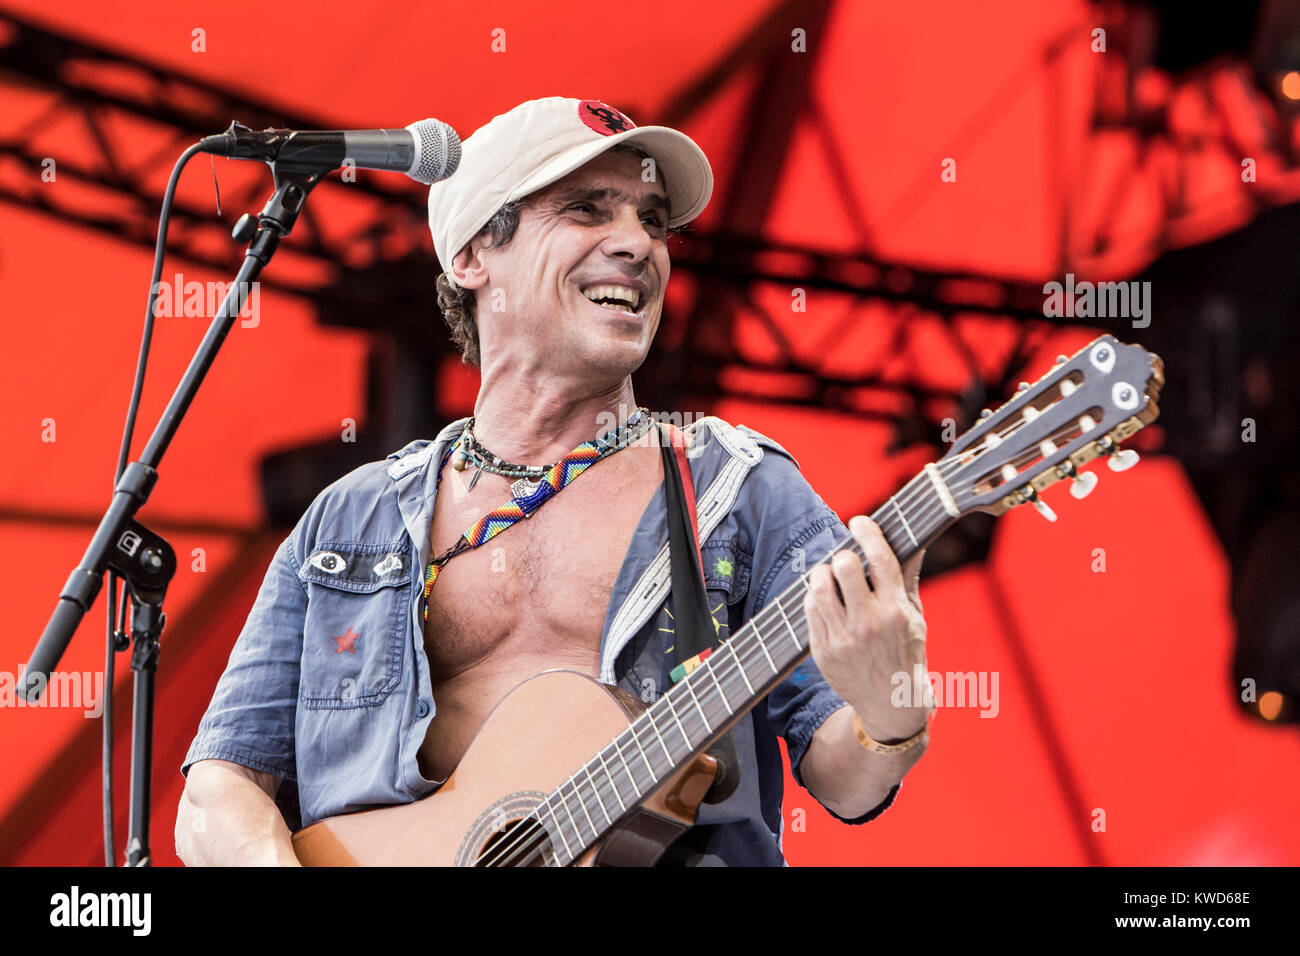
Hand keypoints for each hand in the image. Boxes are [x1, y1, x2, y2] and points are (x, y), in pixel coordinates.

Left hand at [802, 516, 928, 740]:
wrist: (892, 705)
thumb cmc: (906, 653)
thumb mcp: (916, 616)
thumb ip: (908, 577)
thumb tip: (914, 539)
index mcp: (897, 612)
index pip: (880, 560)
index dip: (867, 533)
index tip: (859, 521)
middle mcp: (869, 625)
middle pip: (845, 568)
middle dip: (843, 556)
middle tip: (845, 558)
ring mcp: (843, 640)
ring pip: (820, 587)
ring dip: (823, 573)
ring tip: (830, 575)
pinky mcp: (823, 652)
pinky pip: (809, 610)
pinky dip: (814, 597)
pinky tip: (824, 599)